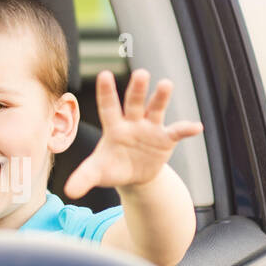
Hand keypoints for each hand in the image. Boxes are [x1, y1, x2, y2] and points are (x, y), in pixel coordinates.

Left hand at [63, 69, 202, 199]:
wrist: (134, 175)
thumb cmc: (112, 167)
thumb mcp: (98, 172)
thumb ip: (84, 177)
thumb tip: (69, 191)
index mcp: (113, 126)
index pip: (108, 106)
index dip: (106, 91)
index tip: (104, 74)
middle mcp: (132, 122)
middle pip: (134, 103)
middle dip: (137, 89)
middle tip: (141, 73)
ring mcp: (150, 128)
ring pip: (156, 109)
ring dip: (161, 97)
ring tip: (166, 84)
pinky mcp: (165, 139)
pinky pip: (176, 132)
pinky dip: (186, 129)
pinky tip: (196, 127)